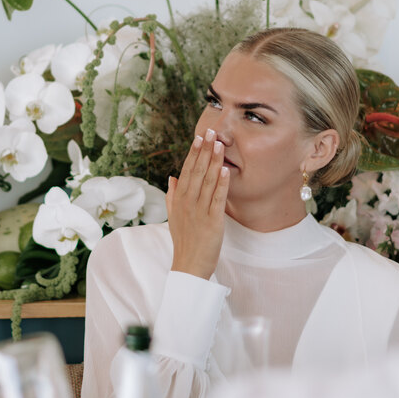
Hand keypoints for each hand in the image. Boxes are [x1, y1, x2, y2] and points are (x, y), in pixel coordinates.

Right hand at [167, 128, 229, 279]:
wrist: (188, 266)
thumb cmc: (184, 241)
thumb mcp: (174, 216)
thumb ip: (172, 195)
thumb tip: (172, 176)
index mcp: (178, 200)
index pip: (186, 171)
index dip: (193, 154)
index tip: (199, 137)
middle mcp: (187, 203)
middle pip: (196, 172)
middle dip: (204, 151)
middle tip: (211, 131)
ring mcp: (199, 212)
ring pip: (207, 182)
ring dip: (214, 162)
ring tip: (219, 144)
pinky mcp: (212, 222)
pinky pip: (217, 200)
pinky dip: (221, 184)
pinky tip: (226, 170)